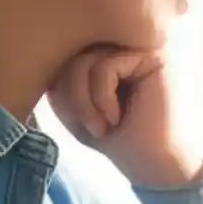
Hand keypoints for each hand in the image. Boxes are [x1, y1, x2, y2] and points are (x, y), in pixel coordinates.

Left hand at [48, 46, 202, 186]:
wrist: (158, 165)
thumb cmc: (119, 138)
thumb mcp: (74, 106)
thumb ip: (58, 75)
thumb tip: (45, 50)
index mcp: (104, 46)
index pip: (63, 50)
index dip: (58, 87)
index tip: (77, 120)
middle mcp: (121, 38)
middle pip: (70, 49)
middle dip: (69, 94)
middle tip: (88, 127)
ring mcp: (138, 44)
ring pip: (84, 57)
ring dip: (82, 101)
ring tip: (100, 127)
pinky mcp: (151, 55)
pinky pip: (105, 67)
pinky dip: (101, 99)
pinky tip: (116, 118)